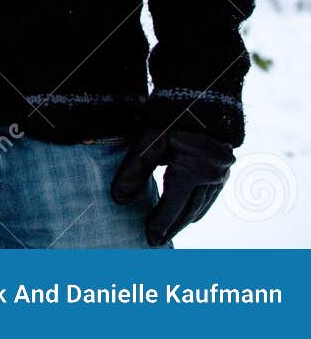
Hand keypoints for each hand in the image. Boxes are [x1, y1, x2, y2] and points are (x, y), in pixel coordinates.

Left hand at [110, 126, 235, 245]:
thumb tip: (118, 199)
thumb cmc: (171, 118)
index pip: (173, 205)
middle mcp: (213, 177)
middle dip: (171, 228)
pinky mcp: (222, 173)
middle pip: (188, 212)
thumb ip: (133, 171)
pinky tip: (182, 216)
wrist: (200, 99)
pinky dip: (193, 210)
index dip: (160, 223)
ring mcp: (220, 176)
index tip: (149, 239)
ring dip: (182, 221)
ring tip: (165, 232)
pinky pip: (207, 200)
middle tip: (154, 242)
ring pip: (200, 208)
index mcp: (195, 170)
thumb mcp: (148, 141)